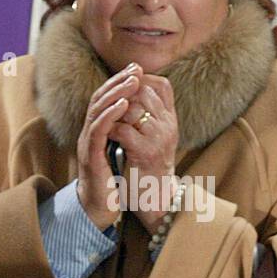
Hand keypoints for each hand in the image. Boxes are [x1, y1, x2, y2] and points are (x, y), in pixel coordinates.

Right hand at [75, 62, 144, 228]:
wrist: (98, 209)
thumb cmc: (111, 183)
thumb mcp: (120, 153)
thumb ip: (124, 135)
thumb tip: (139, 119)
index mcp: (96, 132)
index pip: (105, 99)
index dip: (119, 82)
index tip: (137, 69)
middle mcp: (89, 134)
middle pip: (99, 98)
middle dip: (118, 81)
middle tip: (136, 68)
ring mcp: (87, 144)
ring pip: (97, 110)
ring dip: (116, 92)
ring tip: (133, 81)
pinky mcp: (90, 157)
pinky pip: (98, 131)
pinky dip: (110, 115)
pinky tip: (124, 105)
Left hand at [107, 70, 179, 233]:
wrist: (155, 197)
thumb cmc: (150, 166)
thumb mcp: (155, 136)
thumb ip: (149, 114)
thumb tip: (130, 92)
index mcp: (171, 119)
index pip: (162, 85)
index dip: (141, 80)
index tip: (124, 85)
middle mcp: (169, 125)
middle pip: (144, 91)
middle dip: (122, 94)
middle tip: (108, 103)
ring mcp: (159, 138)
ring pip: (132, 108)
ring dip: (113, 111)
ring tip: (105, 119)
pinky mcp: (146, 152)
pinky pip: (123, 130)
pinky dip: (110, 129)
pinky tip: (106, 135)